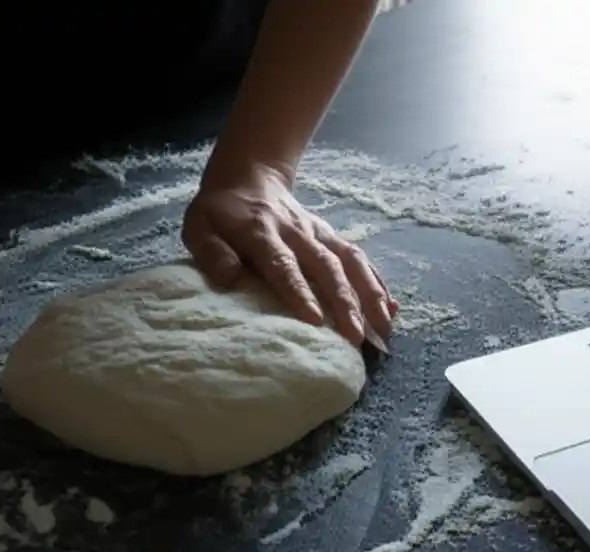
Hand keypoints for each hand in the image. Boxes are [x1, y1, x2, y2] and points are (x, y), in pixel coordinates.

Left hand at [182, 162, 397, 346]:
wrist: (248, 176)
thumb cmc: (220, 213)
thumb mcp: (198, 226)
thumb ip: (210, 252)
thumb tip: (230, 277)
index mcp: (261, 231)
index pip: (283, 263)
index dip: (299, 291)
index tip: (314, 320)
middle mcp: (296, 232)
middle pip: (325, 266)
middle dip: (344, 302)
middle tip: (357, 337)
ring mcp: (319, 232)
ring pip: (350, 261)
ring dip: (369, 294)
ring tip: (384, 327)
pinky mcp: (331, 236)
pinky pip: (359, 257)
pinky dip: (377, 282)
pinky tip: (390, 307)